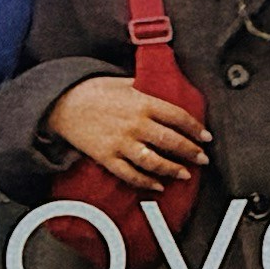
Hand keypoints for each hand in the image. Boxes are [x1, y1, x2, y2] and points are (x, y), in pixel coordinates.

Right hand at [49, 76, 208, 184]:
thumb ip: (147, 89)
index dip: (195, 128)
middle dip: (191, 152)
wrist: (63, 103)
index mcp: (142, 102)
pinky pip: (130, 174)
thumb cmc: (94, 90)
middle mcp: (135, 124)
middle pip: (171, 141)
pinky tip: (158, 185)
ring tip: (185, 174)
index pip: (178, 117)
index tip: (206, 137)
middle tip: (202, 158)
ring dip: (172, 169)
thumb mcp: (124, 82)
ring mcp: (121, 142)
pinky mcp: (107, 157)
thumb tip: (168, 92)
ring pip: (154, 161)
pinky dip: (146, 182)